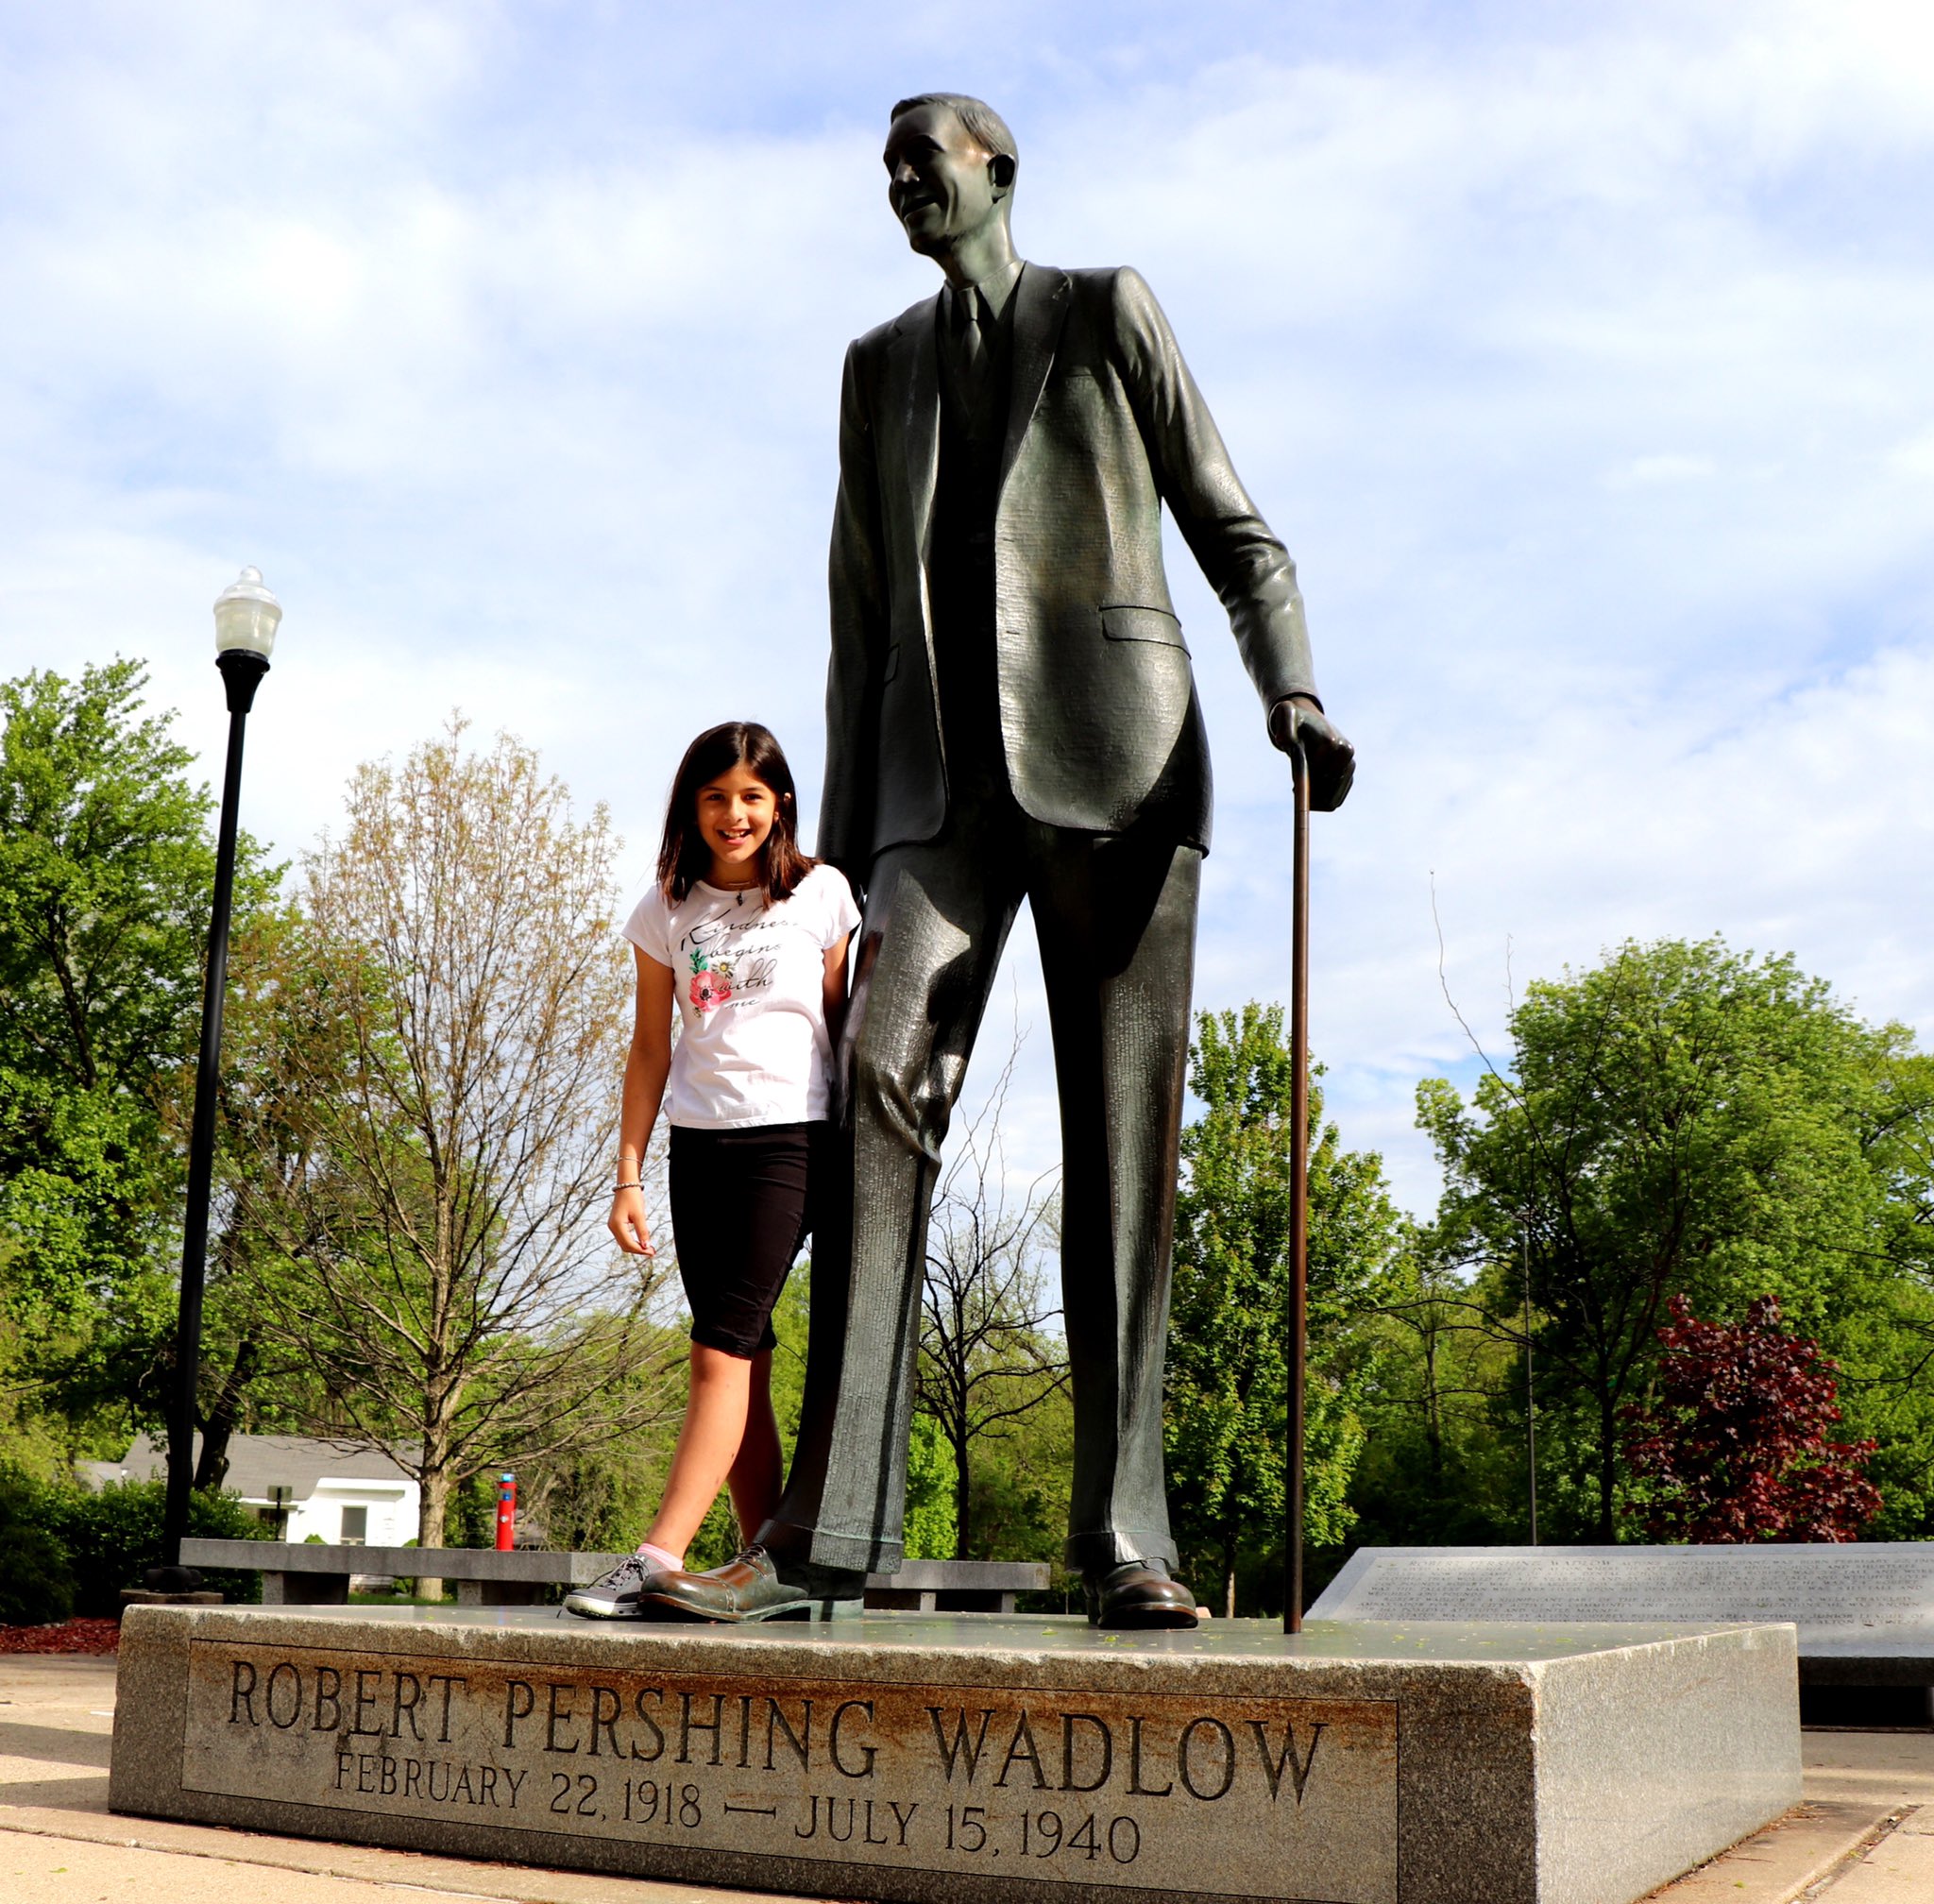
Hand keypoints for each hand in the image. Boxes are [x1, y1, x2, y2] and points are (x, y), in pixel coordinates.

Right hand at [609, 1185, 654, 1256]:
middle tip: (652, 1252)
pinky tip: (641, 1241)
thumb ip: (642, 1231)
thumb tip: (646, 1246)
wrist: (626, 1185)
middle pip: (625, 1246)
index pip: (629, 1244)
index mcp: (617, 1225)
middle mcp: (612, 1227)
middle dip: (638, 1250)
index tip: (652, 1252)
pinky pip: (623, 1237)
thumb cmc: (632, 1197)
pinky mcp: (616, 1224)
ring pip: (624, 1243)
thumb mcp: (639, 1214)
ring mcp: (613, 1226)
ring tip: (648, 1248)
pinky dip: (632, 1241)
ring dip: (635, 1247)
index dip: (641, 1250)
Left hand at [1269, 696, 1354, 811]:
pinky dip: (1321, 801)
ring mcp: (1351, 765)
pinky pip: (1335, 801)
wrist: (1307, 720)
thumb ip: (1284, 726)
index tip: (1294, 782)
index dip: (1304, 784)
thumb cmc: (1294, 719)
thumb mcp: (1285, 715)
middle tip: (1296, 786)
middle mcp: (1347, 754)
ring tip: (1303, 785)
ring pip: (1331, 801)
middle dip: (1310, 794)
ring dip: (1314, 800)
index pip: (1319, 780)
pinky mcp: (1349, 775)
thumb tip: (1283, 740)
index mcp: (1334, 744)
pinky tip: (1312, 788)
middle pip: (1327, 794)